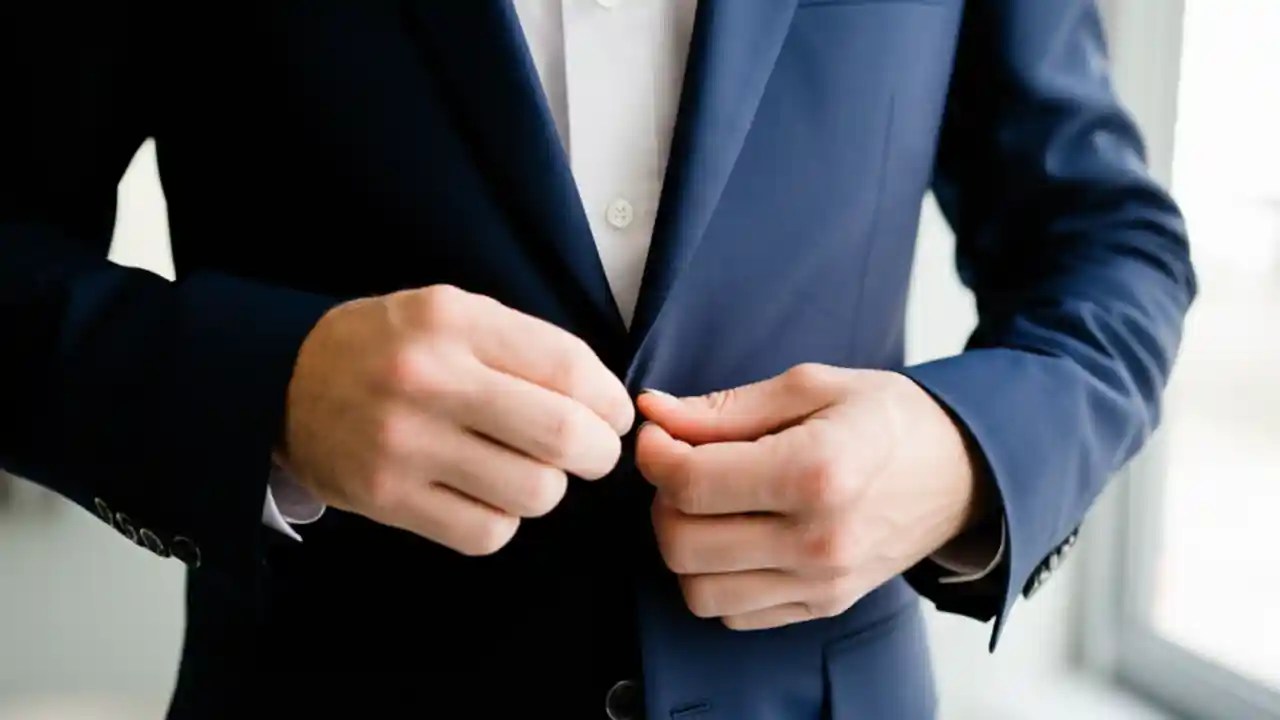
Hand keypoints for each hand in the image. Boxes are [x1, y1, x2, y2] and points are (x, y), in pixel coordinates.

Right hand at [280, 285, 633, 554]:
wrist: (284, 381)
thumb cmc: (389, 347)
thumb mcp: (451, 313)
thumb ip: (525, 345)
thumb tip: (606, 400)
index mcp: (452, 321)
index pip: (570, 368)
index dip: (611, 401)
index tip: (614, 415)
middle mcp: (428, 380)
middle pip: (563, 436)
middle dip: (599, 452)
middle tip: (594, 451)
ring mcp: (404, 444)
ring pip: (533, 493)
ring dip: (548, 487)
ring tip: (527, 469)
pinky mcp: (386, 498)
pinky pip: (487, 532)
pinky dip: (503, 520)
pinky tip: (487, 494)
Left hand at [634, 363, 994, 629]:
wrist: (960, 472)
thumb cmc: (886, 418)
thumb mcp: (811, 386)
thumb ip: (725, 407)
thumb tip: (654, 412)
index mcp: (816, 471)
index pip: (691, 482)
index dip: (655, 455)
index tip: (660, 434)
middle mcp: (818, 539)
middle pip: (681, 542)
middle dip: (663, 499)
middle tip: (684, 466)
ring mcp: (822, 583)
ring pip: (697, 590)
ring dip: (684, 546)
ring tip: (709, 506)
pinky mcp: (822, 607)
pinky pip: (731, 614)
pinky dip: (716, 579)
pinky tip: (737, 537)